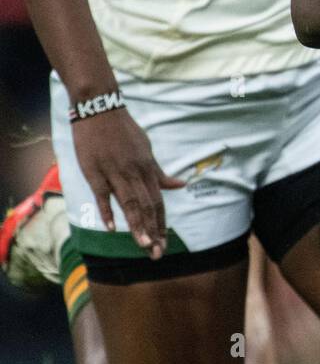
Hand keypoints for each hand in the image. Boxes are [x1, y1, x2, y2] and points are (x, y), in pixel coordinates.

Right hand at [72, 107, 185, 257]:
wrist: (100, 109)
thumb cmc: (124, 131)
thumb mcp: (147, 150)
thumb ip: (160, 173)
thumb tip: (181, 185)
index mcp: (148, 169)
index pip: (158, 202)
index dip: (161, 224)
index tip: (165, 244)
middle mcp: (134, 173)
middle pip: (146, 206)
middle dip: (153, 231)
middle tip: (157, 254)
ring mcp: (114, 172)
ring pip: (129, 203)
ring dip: (137, 225)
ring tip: (144, 246)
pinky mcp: (94, 171)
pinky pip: (103, 194)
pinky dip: (108, 210)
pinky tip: (112, 228)